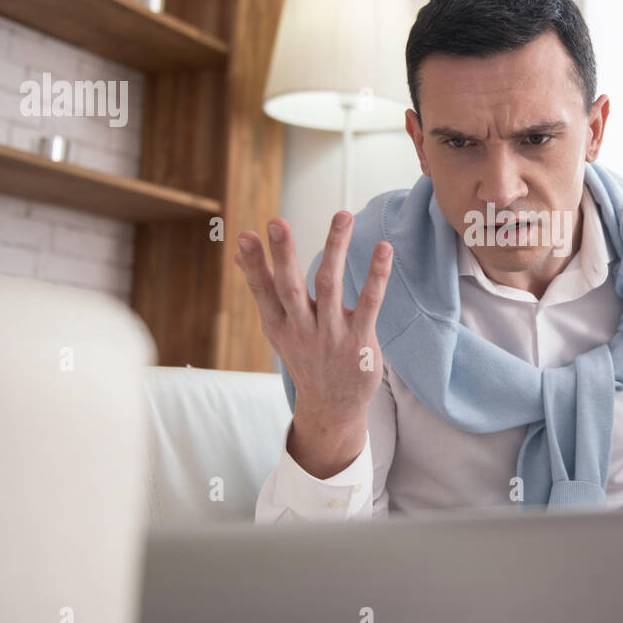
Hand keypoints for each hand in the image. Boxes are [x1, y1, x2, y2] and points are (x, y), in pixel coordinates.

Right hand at [234, 212, 392, 475]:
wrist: (332, 406)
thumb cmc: (305, 356)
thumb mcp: (278, 328)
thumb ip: (263, 290)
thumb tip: (239, 254)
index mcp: (279, 325)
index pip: (262, 291)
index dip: (253, 265)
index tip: (245, 236)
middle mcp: (302, 328)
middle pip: (289, 287)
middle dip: (282, 255)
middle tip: (276, 221)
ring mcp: (331, 335)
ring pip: (330, 286)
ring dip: (335, 248)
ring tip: (342, 215)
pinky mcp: (359, 340)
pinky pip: (370, 302)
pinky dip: (377, 275)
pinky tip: (383, 249)